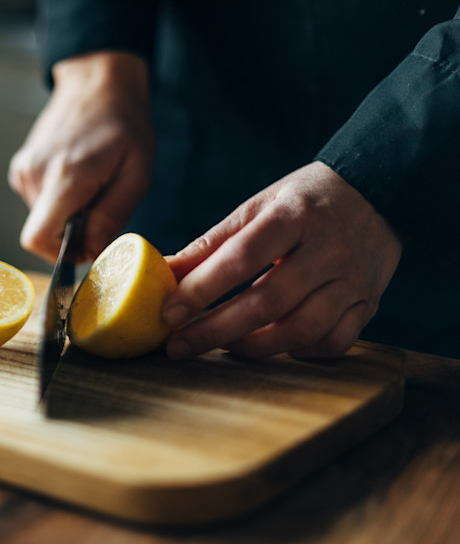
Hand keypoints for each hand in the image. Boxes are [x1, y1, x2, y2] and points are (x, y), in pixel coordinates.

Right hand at [8, 52, 153, 261]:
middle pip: (43, 233)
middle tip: (100, 203)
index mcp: (65, 176)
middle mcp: (36, 174)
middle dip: (72, 232)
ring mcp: (24, 170)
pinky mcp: (22, 169)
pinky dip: (59, 201)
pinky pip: (38, 204)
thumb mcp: (136, 173)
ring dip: (67, 214)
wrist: (96, 82)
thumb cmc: (124, 124)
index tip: (89, 240)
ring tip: (91, 183)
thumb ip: (112, 216)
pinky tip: (77, 176)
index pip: (38, 239)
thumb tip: (91, 252)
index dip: (63, 253)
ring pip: (42, 219)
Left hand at [163, 161, 402, 358]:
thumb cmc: (303, 201)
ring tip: (221, 347)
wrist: (378, 191)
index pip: (241, 258)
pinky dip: (299, 352)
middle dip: (215, 330)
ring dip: (253, 347)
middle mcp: (327, 250)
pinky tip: (272, 346)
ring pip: (302, 329)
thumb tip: (164, 271)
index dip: (201, 289)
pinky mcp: (368, 302)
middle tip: (178, 346)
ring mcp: (352, 280)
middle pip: (268, 302)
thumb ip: (212, 243)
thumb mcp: (257, 206)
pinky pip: (335, 342)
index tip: (169, 313)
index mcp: (293, 216)